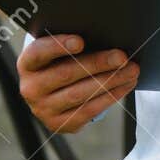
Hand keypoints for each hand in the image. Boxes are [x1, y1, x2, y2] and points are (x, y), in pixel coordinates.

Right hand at [17, 34, 138, 133]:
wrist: (53, 93)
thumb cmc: (62, 61)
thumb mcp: (60, 50)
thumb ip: (74, 43)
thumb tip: (108, 35)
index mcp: (27, 64)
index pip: (38, 53)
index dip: (58, 46)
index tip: (80, 41)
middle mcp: (31, 88)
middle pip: (66, 73)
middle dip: (98, 63)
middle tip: (122, 56)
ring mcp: (43, 109)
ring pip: (80, 94)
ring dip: (111, 81)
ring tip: (132, 70)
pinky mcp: (59, 124)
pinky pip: (88, 110)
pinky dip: (111, 96)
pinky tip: (125, 85)